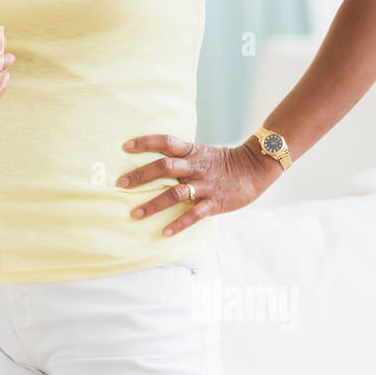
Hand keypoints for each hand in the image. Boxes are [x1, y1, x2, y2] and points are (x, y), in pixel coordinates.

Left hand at [115, 133, 277, 237]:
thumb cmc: (223, 162)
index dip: (145, 142)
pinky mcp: (214, 203)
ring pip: (174, 194)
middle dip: (140, 176)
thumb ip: (181, 157)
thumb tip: (155, 163)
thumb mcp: (201, 153)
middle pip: (164, 167)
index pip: (166, 142)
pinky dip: (178, 224)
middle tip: (121, 184)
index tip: (125, 147)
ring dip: (152, 204)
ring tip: (134, 214)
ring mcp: (204, 185)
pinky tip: (164, 232)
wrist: (255, 168)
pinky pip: (194, 215)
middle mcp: (195, 167)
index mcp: (192, 152)